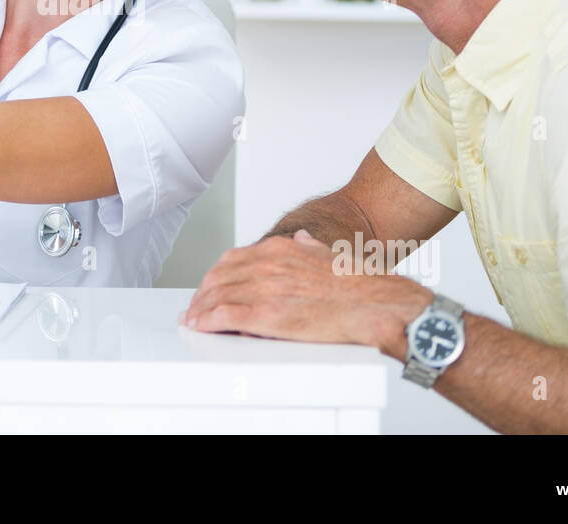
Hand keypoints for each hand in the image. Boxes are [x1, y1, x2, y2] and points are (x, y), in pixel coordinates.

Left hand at [179, 229, 430, 350]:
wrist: (375, 303)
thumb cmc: (358, 284)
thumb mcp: (327, 252)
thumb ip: (307, 246)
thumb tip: (300, 239)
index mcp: (280, 249)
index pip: (233, 259)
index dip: (217, 274)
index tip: (210, 285)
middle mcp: (267, 264)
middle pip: (219, 277)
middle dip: (203, 292)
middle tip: (195, 305)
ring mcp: (264, 288)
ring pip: (217, 296)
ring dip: (200, 309)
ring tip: (192, 319)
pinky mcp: (265, 314)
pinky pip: (225, 315)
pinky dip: (207, 321)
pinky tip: (200, 326)